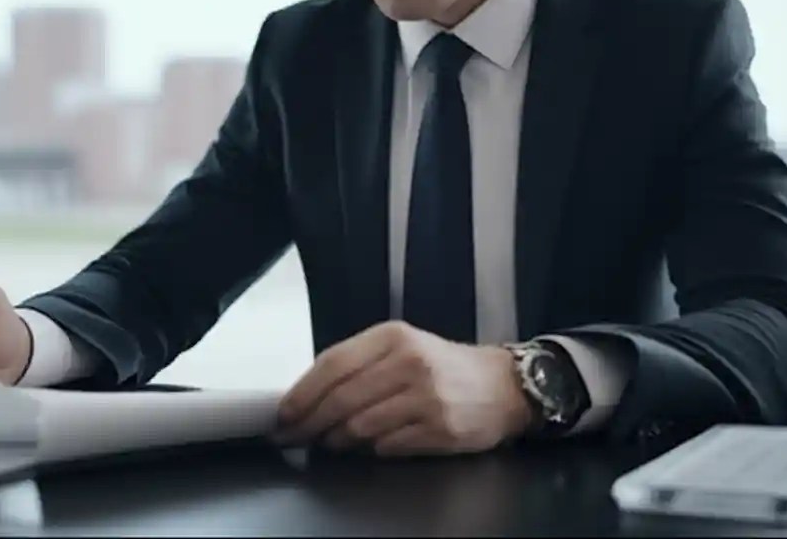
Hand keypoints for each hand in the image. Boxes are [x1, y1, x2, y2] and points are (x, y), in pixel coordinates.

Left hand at [274, 321, 534, 455]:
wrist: (503, 386)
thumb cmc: (442, 367)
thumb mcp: (401, 348)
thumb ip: (358, 364)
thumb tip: (308, 396)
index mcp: (392, 337)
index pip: (333, 364)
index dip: (302, 393)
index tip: (283, 414)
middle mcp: (409, 362)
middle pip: (341, 399)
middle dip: (309, 423)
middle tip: (292, 437)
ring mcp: (427, 397)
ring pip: (360, 427)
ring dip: (336, 440)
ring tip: (330, 442)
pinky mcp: (440, 429)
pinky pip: (387, 446)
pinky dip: (371, 449)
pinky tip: (369, 446)